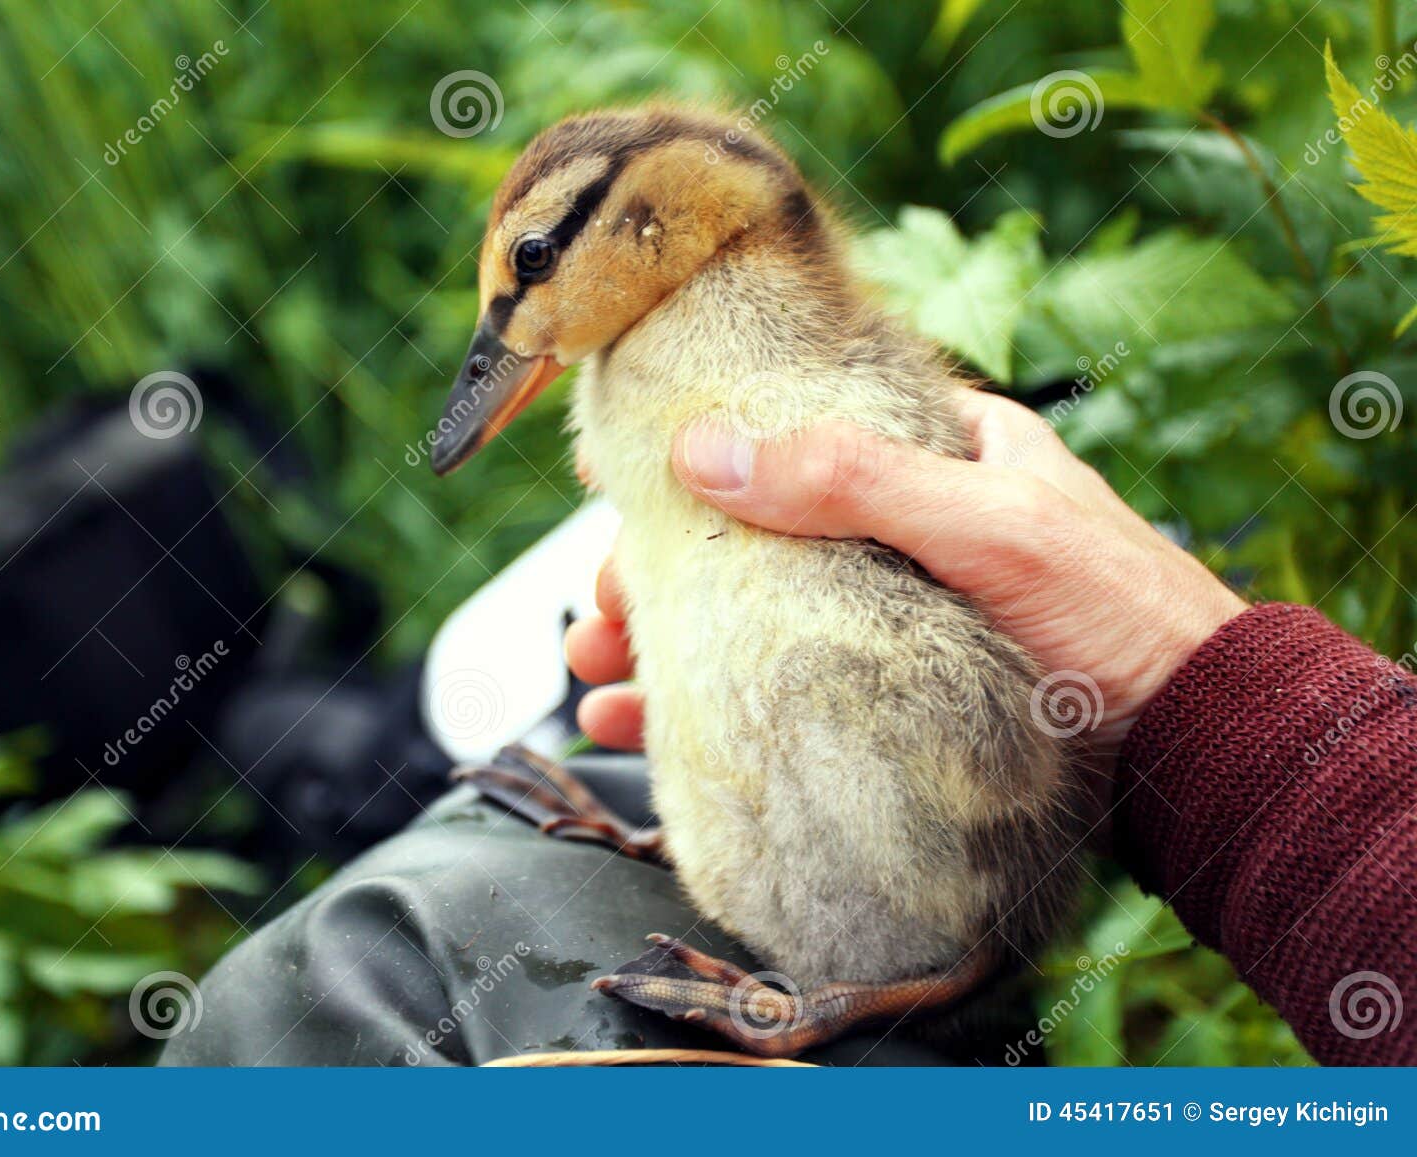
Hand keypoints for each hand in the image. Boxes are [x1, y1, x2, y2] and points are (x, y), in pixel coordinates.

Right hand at [566, 389, 1246, 771]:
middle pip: (750, 534)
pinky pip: (774, 690)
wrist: (1199, 751)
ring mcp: (888, 616)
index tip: (613, 471)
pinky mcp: (885, 695)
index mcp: (934, 452)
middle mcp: (899, 529)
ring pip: (750, 616)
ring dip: (664, 642)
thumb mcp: (992, 525)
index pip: (791, 425)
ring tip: (596, 673)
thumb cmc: (1122, 614)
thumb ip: (855, 480)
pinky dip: (706, 707)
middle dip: (659, 570)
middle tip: (596, 608)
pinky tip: (641, 726)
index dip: (700, 444)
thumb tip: (704, 450)